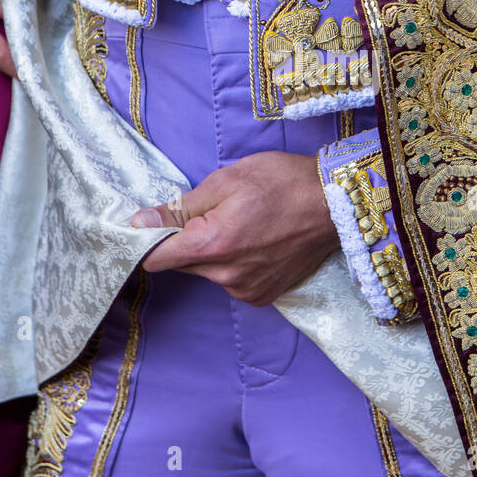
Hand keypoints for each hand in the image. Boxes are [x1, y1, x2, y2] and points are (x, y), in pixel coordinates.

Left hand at [130, 151, 339, 305]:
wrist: (337, 203)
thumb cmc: (283, 182)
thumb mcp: (226, 180)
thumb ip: (179, 208)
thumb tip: (139, 222)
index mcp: (212, 245)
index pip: (154, 258)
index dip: (147, 240)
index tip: (152, 224)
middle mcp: (226, 277)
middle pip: (182, 263)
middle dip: (187, 240)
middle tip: (213, 211)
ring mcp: (246, 290)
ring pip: (209, 272)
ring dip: (213, 252)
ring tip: (243, 224)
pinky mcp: (263, 296)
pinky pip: (232, 281)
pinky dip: (235, 264)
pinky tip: (257, 242)